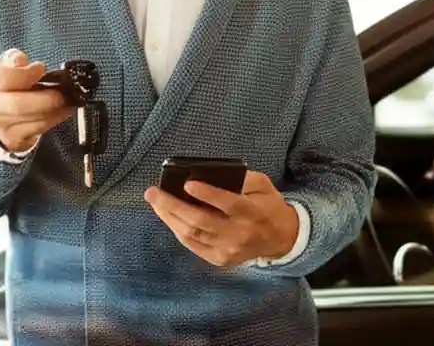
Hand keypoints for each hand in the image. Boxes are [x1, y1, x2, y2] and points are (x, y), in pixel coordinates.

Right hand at [0, 48, 70, 151]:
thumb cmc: (9, 81)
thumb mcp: (9, 63)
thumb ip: (15, 59)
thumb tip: (20, 61)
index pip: (2, 79)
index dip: (24, 75)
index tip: (40, 68)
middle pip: (17, 105)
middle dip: (45, 99)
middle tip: (62, 92)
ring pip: (30, 120)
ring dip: (54, 110)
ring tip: (68, 100)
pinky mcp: (14, 138)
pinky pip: (38, 129)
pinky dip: (55, 118)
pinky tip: (63, 109)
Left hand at [144, 171, 298, 266]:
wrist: (281, 239)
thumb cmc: (268, 206)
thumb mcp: (264, 185)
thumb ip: (243, 179)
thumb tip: (213, 175)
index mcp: (252, 212)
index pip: (227, 203)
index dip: (207, 194)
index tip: (187, 183)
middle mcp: (238, 233)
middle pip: (201, 221)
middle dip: (173, 205)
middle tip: (152, 192)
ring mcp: (228, 249)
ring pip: (193, 235)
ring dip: (170, 218)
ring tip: (155, 203)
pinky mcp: (220, 259)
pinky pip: (193, 246)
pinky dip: (178, 231)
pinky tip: (169, 218)